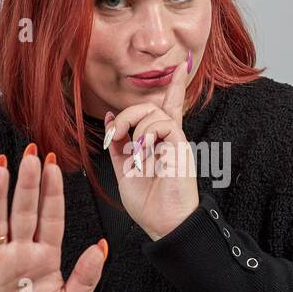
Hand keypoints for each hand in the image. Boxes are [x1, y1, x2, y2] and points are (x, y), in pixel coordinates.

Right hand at [0, 145, 108, 291]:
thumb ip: (85, 278)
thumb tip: (102, 246)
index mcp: (45, 258)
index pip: (51, 218)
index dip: (52, 192)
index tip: (56, 166)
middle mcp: (20, 252)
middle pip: (24, 211)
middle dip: (28, 183)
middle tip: (32, 154)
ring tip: (2, 167)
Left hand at [103, 52, 199, 240]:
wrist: (164, 224)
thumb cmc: (149, 204)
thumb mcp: (124, 170)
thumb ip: (117, 144)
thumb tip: (110, 118)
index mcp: (159, 143)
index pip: (167, 109)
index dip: (174, 88)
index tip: (180, 67)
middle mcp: (170, 139)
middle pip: (152, 106)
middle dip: (129, 112)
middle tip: (115, 132)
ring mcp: (176, 142)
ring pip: (154, 112)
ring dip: (134, 125)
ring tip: (131, 151)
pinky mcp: (181, 147)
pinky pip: (164, 124)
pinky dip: (147, 135)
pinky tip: (143, 152)